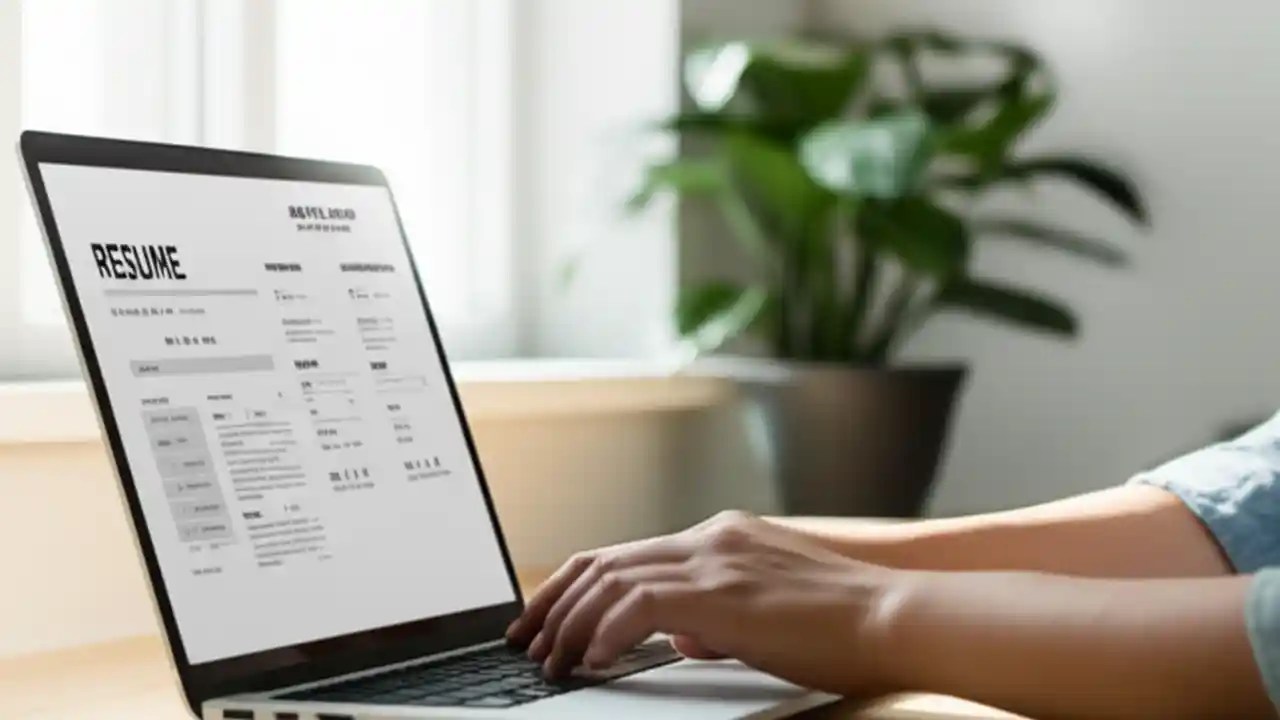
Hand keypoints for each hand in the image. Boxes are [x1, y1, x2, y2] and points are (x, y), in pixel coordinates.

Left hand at [506, 511, 901, 695]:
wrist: (891, 616)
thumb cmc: (842, 624)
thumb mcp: (767, 612)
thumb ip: (717, 617)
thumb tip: (681, 637)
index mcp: (719, 538)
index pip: (626, 554)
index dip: (576, 585)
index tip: (546, 617)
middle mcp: (709, 539)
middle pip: (604, 560)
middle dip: (554, 602)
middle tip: (526, 640)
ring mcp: (713, 559)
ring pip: (611, 579)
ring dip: (571, 623)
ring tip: (552, 660)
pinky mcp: (718, 592)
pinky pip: (637, 605)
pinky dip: (605, 632)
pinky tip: (593, 660)